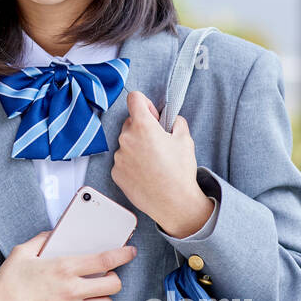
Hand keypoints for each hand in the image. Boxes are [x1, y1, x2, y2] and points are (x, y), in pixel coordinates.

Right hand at [0, 231, 135, 300]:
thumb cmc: (7, 285)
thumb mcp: (21, 253)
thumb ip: (41, 240)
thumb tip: (54, 234)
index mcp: (63, 268)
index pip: (105, 260)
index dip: (122, 254)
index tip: (129, 252)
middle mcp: (72, 290)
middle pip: (114, 285)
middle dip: (114, 278)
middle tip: (105, 276)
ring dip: (103, 297)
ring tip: (92, 292)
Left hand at [110, 90, 213, 238]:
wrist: (174, 203)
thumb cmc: (180, 172)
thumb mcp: (185, 140)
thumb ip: (176, 122)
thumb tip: (171, 119)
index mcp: (143, 126)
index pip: (134, 98)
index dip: (145, 104)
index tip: (152, 115)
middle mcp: (126, 139)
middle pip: (130, 122)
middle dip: (142, 128)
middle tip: (158, 143)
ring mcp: (119, 157)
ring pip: (126, 143)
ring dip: (136, 147)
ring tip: (154, 162)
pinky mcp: (116, 172)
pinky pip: (122, 160)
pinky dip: (132, 163)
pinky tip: (146, 173)